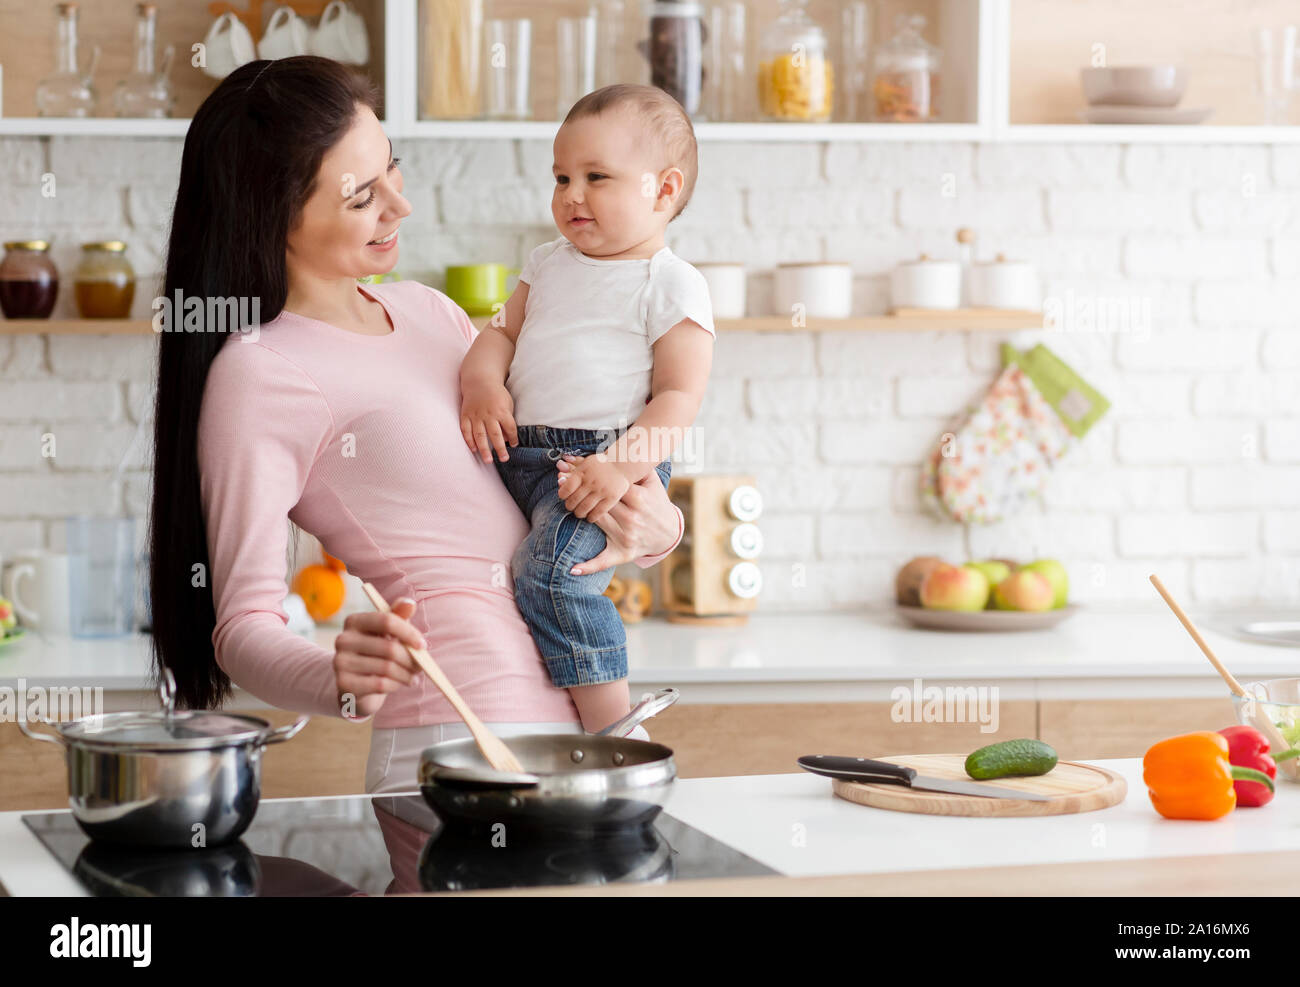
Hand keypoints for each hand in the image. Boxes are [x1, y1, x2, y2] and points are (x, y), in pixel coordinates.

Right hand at [332, 598, 424, 718]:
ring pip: (387, 668)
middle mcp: (343, 639)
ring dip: (406, 675)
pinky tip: (397, 684)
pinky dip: (395, 685)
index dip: (409, 633)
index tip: (423, 645)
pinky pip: (380, 684)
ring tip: (411, 677)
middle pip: (390, 648)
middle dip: (411, 659)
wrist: (357, 685)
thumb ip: (398, 616)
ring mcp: (340, 662)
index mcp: (354, 621)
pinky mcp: (344, 683)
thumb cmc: (377, 653)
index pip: (387, 621)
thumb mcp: (388, 633)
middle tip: (421, 666)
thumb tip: (410, 603)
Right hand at [459, 381, 517, 463]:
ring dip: (484, 449)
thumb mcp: (508, 404)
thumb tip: (508, 438)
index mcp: (502, 411)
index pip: (510, 428)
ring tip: (488, 460)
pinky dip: (469, 441)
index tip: (514, 446)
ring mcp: (475, 415)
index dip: (513, 438)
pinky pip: (466, 430)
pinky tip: (474, 450)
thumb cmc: (497, 394)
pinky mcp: (465, 415)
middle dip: (500, 448)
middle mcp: (488, 414)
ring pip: (479, 435)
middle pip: (495, 434)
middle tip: (504, 459)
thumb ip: (508, 420)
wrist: (479, 381)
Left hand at [557, 453, 630, 522]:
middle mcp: (592, 481)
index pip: (567, 488)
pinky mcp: (612, 498)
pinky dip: (592, 517)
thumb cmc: (600, 464)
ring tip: (579, 513)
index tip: (563, 496)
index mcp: (583, 472)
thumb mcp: (585, 463)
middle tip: (570, 507)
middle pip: (574, 500)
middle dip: (570, 506)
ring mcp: (602, 490)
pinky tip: (590, 517)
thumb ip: (572, 469)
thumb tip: (559, 473)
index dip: (562, 494)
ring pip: (585, 508)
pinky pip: (598, 512)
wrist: (622, 464)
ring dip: (579, 513)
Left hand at [557, 455, 678, 574]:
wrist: (668, 533)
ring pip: (597, 521)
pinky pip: (604, 560)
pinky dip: (588, 566)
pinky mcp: (623, 553)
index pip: (610, 485)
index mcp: (639, 499)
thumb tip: (631, 448)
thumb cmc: (657, 504)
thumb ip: (641, 468)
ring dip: (578, 510)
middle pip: (600, 501)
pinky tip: (571, 568)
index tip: (573, 466)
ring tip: (562, 498)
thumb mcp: (654, 484)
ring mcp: (626, 536)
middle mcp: (632, 518)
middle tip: (559, 478)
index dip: (591, 475)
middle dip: (579, 489)